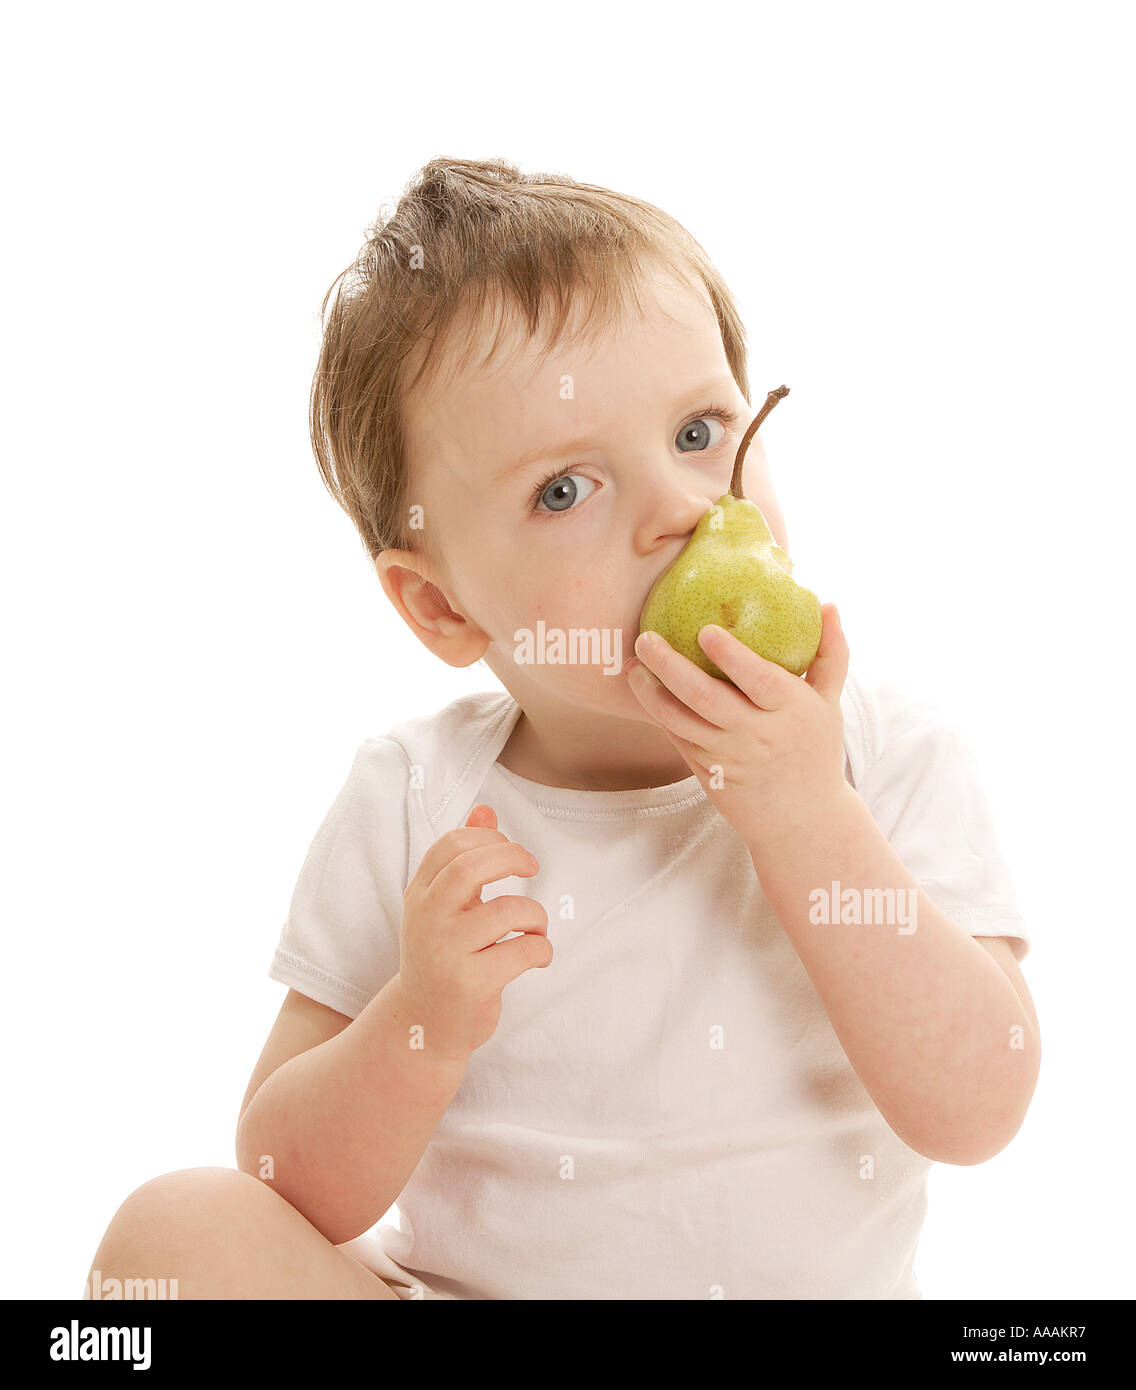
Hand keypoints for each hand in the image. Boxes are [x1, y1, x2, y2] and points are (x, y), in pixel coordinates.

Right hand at [396, 804, 551, 1061]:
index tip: (510, 852)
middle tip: (532, 867)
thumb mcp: (444, 906)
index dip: (490, 840)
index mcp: (419, 895)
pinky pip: (524, 951)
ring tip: (535, 927)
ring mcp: (446, 953)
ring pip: (509, 910)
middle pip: (472, 866)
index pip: (451, 845)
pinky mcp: (470, 985)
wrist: (422, 1025)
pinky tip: (536, 956)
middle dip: (513, 857)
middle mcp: (426, 920)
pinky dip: (541, 949)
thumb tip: (485, 811)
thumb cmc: (442, 956)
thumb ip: (463, 859)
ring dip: (536, 914)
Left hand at [624, 604, 850, 855]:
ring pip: (680, 721)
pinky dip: (657, 712)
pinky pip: (676, 738)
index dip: (732, 656)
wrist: (803, 821)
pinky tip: (642, 688)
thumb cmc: (816, 751)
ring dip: (650, 693)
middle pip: (706, 698)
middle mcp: (756, 735)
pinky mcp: (706, 773)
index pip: (758, 680)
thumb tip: (828, 605)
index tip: (706, 630)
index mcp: (790, 711)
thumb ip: (830, 655)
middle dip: (670, 666)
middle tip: (646, 639)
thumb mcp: (830, 705)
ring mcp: (727, 757)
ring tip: (632, 665)